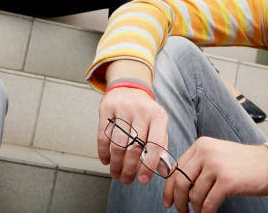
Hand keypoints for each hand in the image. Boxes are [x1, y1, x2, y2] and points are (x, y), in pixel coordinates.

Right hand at [97, 61, 166, 185]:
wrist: (129, 87)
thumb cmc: (146, 111)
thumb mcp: (159, 124)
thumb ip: (161, 146)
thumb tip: (163, 171)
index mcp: (158, 116)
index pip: (155, 145)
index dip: (148, 166)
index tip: (143, 180)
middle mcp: (142, 110)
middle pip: (134, 147)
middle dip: (129, 169)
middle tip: (126, 179)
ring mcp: (123, 108)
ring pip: (118, 143)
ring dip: (116, 164)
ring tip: (116, 173)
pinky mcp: (107, 108)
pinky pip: (103, 135)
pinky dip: (103, 152)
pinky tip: (106, 160)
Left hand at [162, 138, 267, 212]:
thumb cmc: (244, 163)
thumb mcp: (217, 155)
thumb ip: (199, 165)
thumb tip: (179, 186)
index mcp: (201, 145)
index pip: (176, 168)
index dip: (168, 188)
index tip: (168, 201)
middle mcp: (206, 152)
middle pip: (180, 182)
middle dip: (178, 201)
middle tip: (181, 212)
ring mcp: (216, 166)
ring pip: (194, 195)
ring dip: (195, 210)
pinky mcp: (227, 181)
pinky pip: (208, 204)